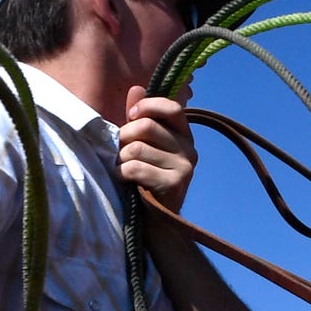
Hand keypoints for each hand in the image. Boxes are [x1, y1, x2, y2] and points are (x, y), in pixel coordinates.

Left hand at [116, 84, 196, 207]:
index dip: (148, 106)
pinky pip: (135, 168)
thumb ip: (138, 117)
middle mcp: (189, 150)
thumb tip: (136, 89)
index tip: (131, 116)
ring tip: (124, 169)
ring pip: (136, 149)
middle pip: (147, 127)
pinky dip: (122, 174)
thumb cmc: (144, 177)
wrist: (154, 221)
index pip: (171, 107)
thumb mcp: (141, 143)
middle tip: (120, 152)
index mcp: (184, 135)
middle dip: (124, 137)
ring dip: (121, 159)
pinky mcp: (175, 185)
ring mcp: (185, 168)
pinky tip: (126, 181)